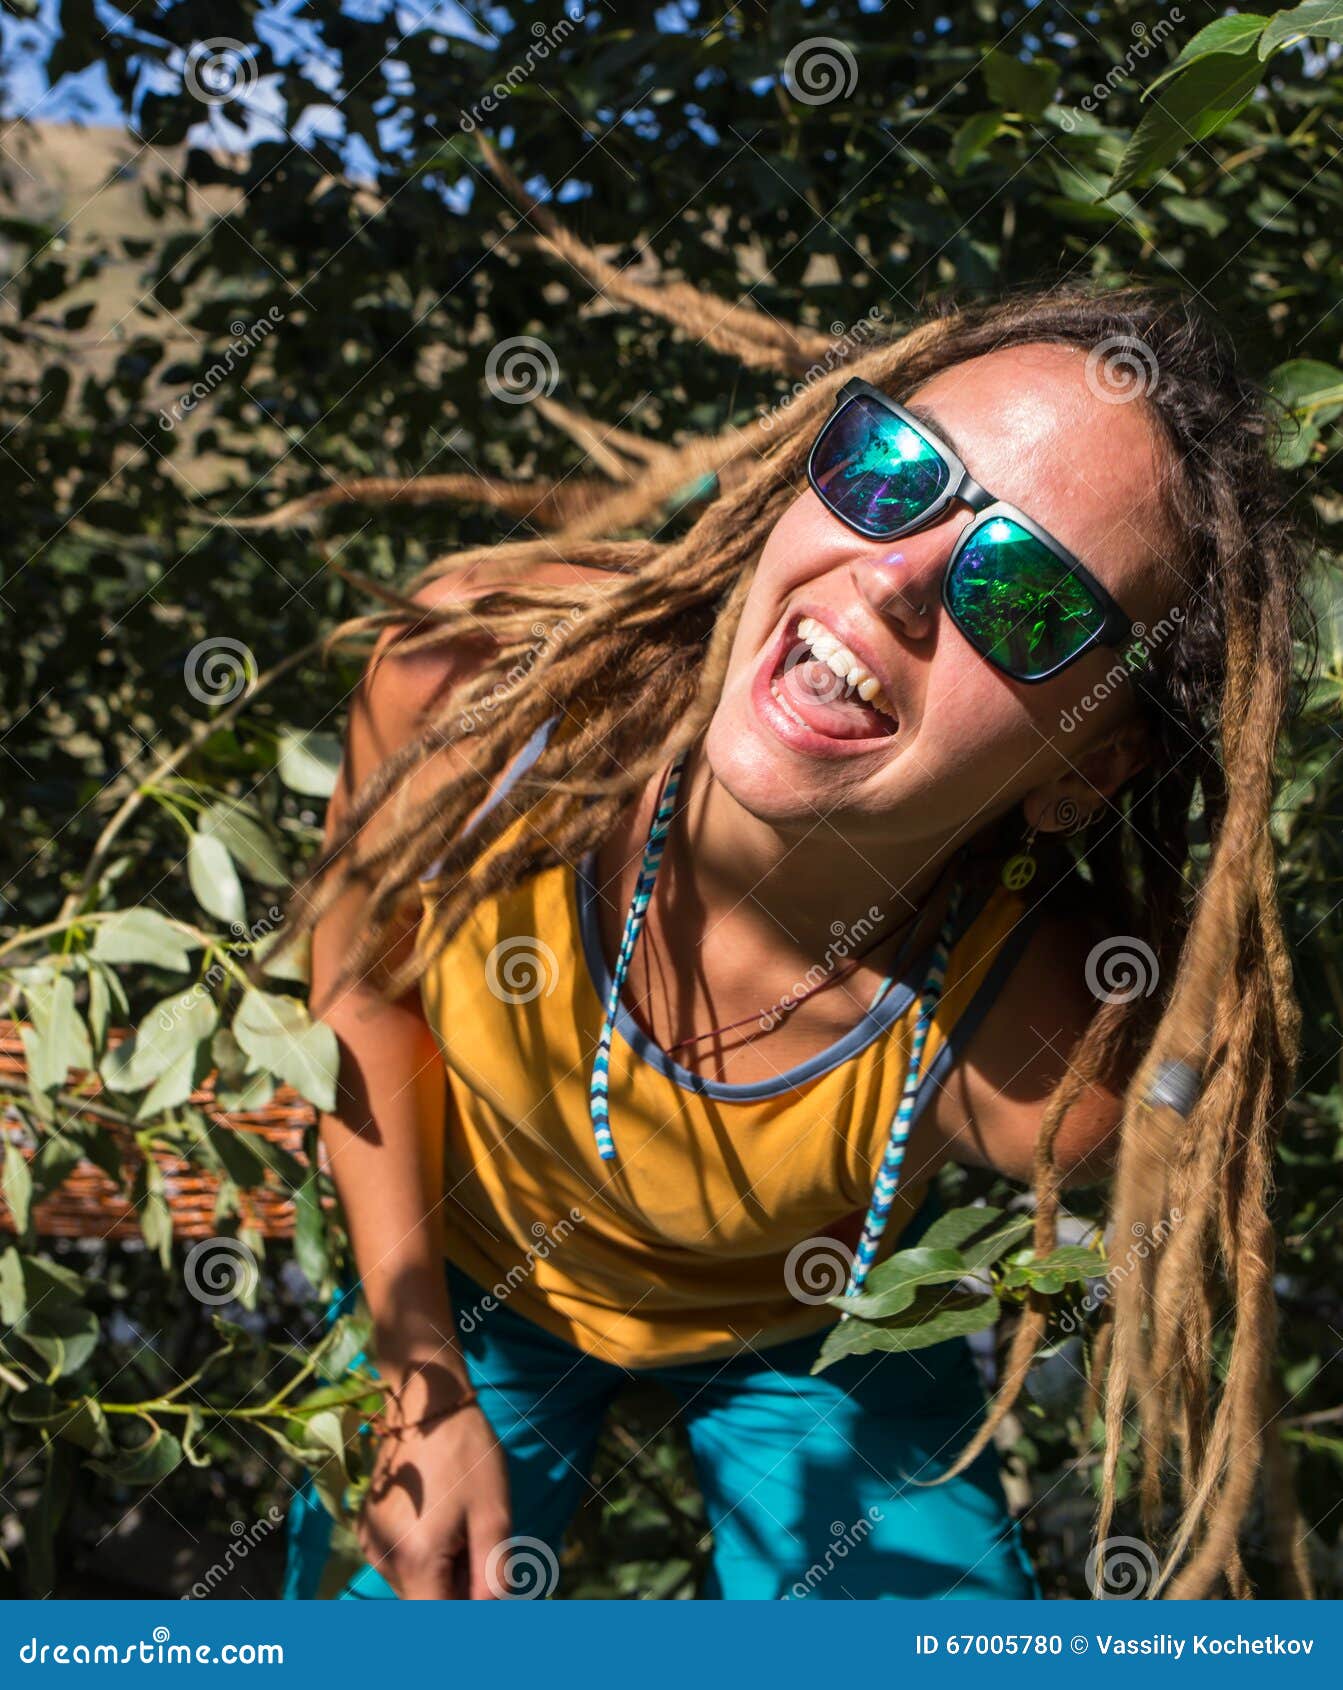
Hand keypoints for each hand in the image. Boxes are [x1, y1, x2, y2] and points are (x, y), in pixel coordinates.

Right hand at [358, 1364, 510, 1598]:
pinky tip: (439, 1514)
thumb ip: (493, 1576)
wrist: (426, 1401)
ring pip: (414, 1582)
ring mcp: (370, 1543)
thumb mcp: (495, 1514)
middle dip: (459, 1585)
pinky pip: (400, 1560)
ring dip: (442, 1568)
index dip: (469, 1611)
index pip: (439, 1620)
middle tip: (479, 1539)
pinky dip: (424, 1551)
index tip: (487, 1583)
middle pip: (427, 1602)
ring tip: (459, 1519)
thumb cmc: (467, 1452)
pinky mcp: (366, 1529)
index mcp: (415, 1558)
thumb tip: (488, 1613)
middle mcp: (383, 1558)